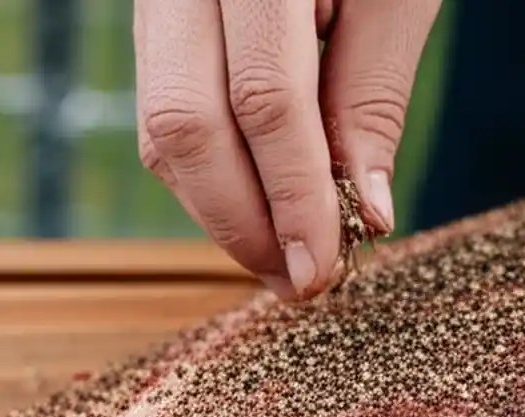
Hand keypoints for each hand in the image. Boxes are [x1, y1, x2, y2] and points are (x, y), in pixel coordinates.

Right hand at [135, 0, 441, 298]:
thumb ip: (371, 96)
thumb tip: (361, 216)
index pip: (264, 97)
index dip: (293, 196)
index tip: (323, 270)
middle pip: (184, 125)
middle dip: (242, 222)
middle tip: (299, 281)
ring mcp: (156, 0)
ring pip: (161, 131)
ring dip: (222, 210)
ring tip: (284, 254)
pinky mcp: (154, 23)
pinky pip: (162, 115)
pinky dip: (210, 175)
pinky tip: (257, 205)